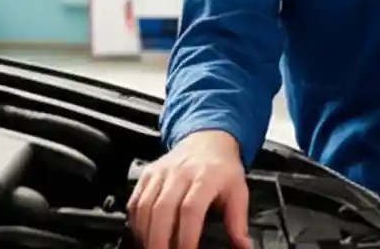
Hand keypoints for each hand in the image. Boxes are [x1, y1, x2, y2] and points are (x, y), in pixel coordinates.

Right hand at [127, 131, 251, 248]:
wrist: (207, 140)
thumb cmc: (222, 168)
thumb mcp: (238, 191)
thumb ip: (238, 222)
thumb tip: (244, 247)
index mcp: (206, 176)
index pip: (191, 209)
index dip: (186, 236)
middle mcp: (180, 172)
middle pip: (163, 209)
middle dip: (159, 240)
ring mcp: (161, 172)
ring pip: (145, 206)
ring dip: (145, 234)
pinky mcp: (148, 174)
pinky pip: (136, 200)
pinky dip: (136, 222)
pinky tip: (143, 235)